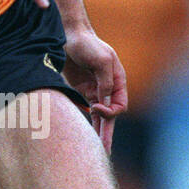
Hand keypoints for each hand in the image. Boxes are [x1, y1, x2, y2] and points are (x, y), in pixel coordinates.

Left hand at [61, 27, 127, 154]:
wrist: (68, 36)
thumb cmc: (88, 44)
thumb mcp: (101, 60)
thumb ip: (105, 81)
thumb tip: (105, 100)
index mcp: (117, 81)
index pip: (119, 105)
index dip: (110, 111)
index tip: (95, 106)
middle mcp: (108, 88)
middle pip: (111, 116)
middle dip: (107, 134)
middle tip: (104, 152)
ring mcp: (95, 91)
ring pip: (99, 117)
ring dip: (98, 133)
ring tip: (97, 151)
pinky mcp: (82, 91)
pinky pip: (87, 111)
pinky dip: (87, 123)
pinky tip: (85, 136)